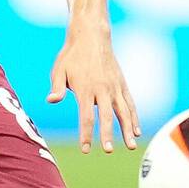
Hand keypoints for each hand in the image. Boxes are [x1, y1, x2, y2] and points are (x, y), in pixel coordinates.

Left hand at [47, 27, 140, 153]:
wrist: (91, 36)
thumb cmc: (71, 56)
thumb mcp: (59, 70)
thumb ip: (57, 87)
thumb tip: (51, 101)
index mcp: (85, 89)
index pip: (87, 116)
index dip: (86, 134)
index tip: (86, 149)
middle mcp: (103, 89)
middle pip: (107, 116)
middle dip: (108, 135)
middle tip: (108, 151)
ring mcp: (114, 87)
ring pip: (123, 111)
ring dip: (128, 130)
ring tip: (131, 146)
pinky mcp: (121, 84)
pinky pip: (130, 103)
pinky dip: (134, 117)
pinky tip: (137, 131)